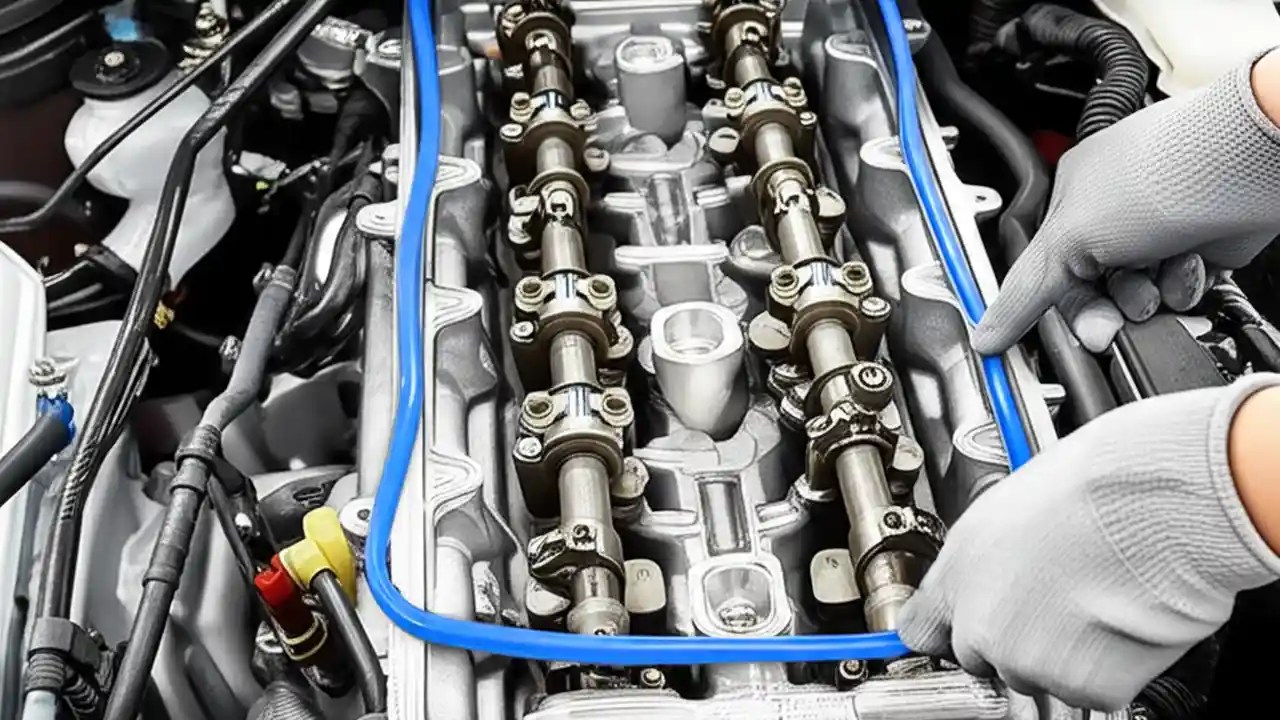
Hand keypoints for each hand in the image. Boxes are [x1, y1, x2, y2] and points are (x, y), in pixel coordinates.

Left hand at [898, 375, 1279, 710]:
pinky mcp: (1081, 687)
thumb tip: (990, 574)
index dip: (949, 631)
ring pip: (1036, 674)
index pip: (920, 631)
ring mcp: (1027, 663)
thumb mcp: (1006, 506)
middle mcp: (981, 626)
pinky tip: (1119, 616)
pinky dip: (1109, 665)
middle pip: (982, 657)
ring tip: (1095, 593)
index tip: (957, 632)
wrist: (1152, 505)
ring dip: (1063, 649)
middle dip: (1014, 636)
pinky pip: (1089, 688)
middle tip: (1058, 597)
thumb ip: (985, 558)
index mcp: (956, 575)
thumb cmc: (1091, 488)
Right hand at [973, 50, 1279, 353]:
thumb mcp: (1071, 240)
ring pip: (1140, 294)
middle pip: (1094, 290)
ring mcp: (1160, 229)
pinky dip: (1185, 287)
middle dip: (1107, 308)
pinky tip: (1189, 268)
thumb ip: (1026, 293)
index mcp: (1072, 199)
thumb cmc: (1164, 172)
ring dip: (1149, 298)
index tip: (1069, 335)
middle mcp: (1115, 213)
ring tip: (1159, 281)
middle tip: (1113, 323)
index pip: (1048, 272)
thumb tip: (984, 333)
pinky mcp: (1202, 246)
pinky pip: (1181, 290)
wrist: (1250, 163)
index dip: (1057, 308)